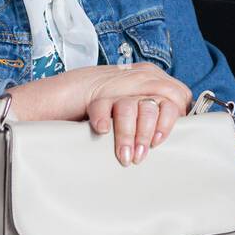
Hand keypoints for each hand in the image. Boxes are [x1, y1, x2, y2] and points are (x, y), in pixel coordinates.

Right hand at [5, 65, 192, 166]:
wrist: (59, 95)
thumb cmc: (99, 107)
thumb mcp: (131, 105)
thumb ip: (152, 112)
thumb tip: (176, 134)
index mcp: (149, 78)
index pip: (176, 94)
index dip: (171, 119)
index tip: (160, 141)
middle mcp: (134, 78)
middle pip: (153, 103)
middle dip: (147, 132)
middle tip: (141, 156)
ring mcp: (111, 84)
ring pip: (130, 107)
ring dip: (128, 134)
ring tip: (124, 155)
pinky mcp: (90, 93)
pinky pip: (102, 106)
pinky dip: (103, 120)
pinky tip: (103, 132)